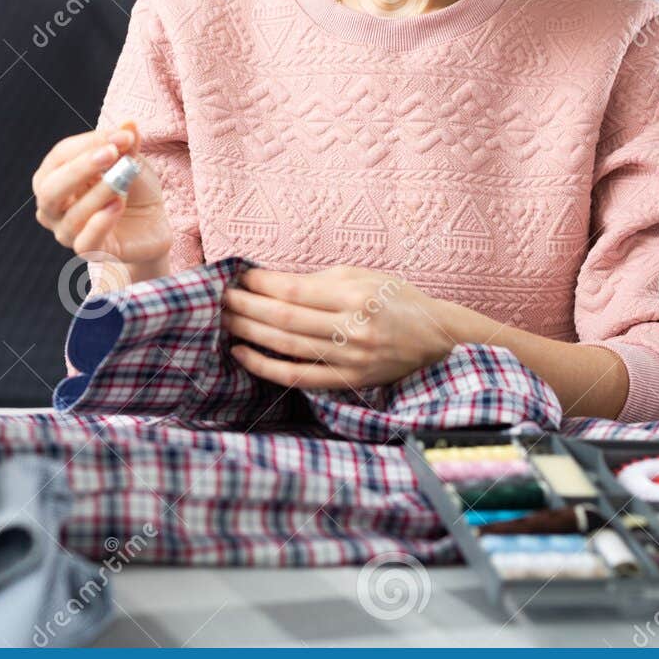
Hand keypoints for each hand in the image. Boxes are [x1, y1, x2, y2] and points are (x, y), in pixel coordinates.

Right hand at [31, 121, 170, 266]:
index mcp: (53, 176)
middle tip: (111, 153)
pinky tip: (117, 205)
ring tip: (122, 181)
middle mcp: (51, 205)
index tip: (122, 136)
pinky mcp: (88, 251)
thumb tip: (129, 124)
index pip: (60, 156)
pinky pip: (85, 242)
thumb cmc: (131, 186)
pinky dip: (100, 223)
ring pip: (71, 216)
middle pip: (51, 188)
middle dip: (81, 168)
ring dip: (98, 194)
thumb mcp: (131, 161)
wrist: (151, 222)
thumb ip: (127, 145)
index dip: (88, 143)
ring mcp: (66, 231)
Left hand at [222, 264, 455, 389]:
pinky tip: (242, 354)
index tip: (239, 277)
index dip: (261, 285)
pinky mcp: (348, 382)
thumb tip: (270, 282)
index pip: (295, 292)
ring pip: (287, 347)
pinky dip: (266, 367)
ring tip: (225, 321)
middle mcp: (354, 329)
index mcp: (357, 296)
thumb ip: (319, 281)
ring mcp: (351, 359)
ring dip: (249, 334)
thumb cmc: (396, 299)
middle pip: (284, 320)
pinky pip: (298, 377)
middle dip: (247, 308)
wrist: (436, 339)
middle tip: (221, 298)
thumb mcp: (363, 276)